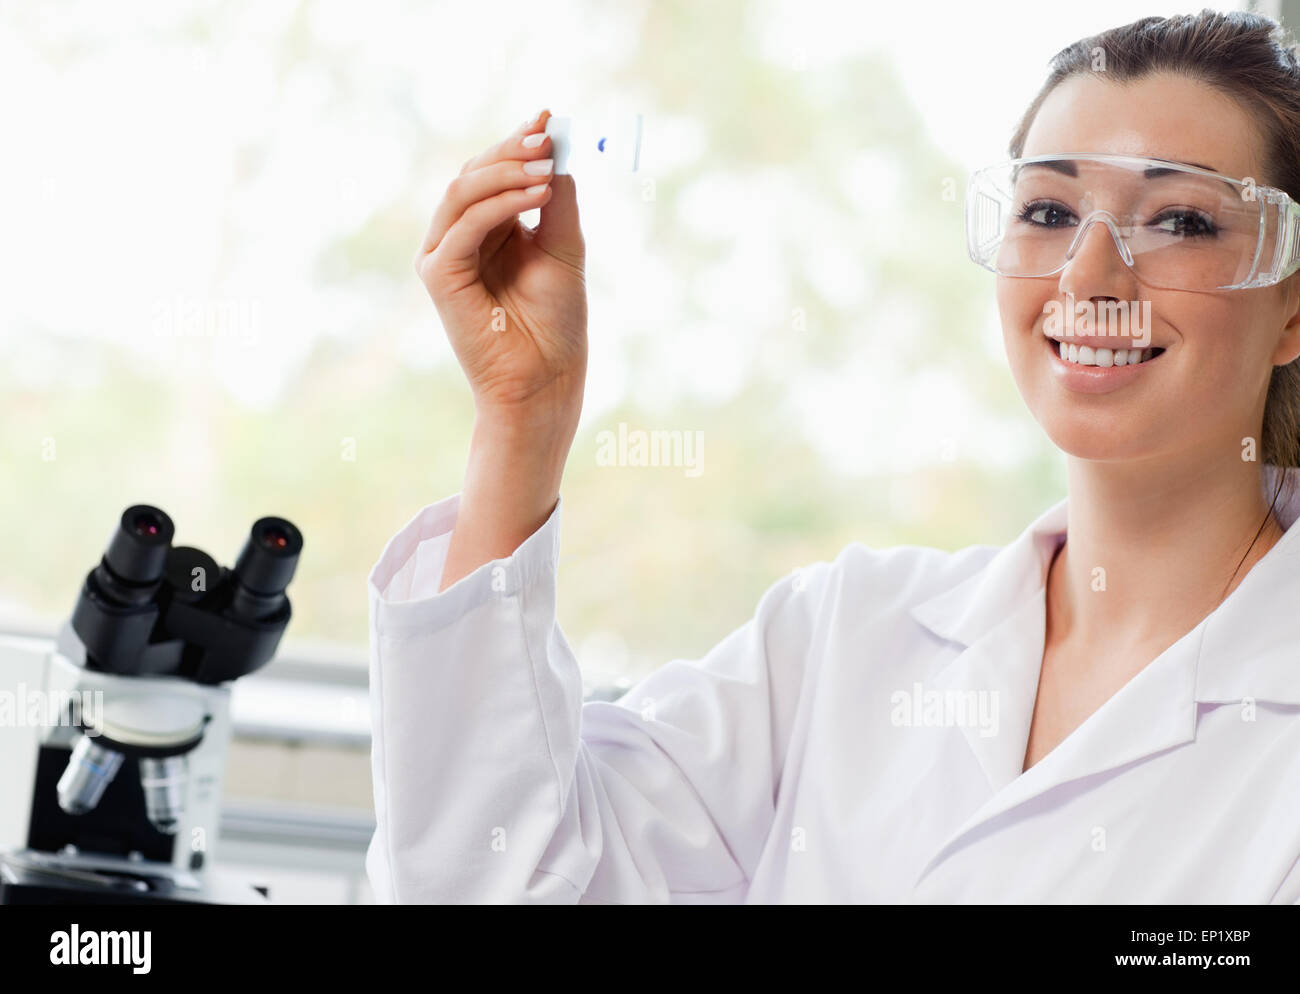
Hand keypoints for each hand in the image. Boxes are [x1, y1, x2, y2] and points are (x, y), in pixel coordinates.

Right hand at [416, 108, 587, 422]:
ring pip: (463, 192)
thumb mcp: (564, 250)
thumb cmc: (555, 323)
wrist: (546, 379)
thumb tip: (556, 154)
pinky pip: (464, 226)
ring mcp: (445, 255)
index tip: (547, 117)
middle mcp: (462, 238)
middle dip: (511, 150)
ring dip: (505, 172)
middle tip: (547, 136)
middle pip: (474, 174)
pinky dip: (500, 205)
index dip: (516, 142)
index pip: (494, 173)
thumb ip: (557, 204)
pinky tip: (537, 195)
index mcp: (491, 230)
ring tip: (546, 166)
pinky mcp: (438, 276)